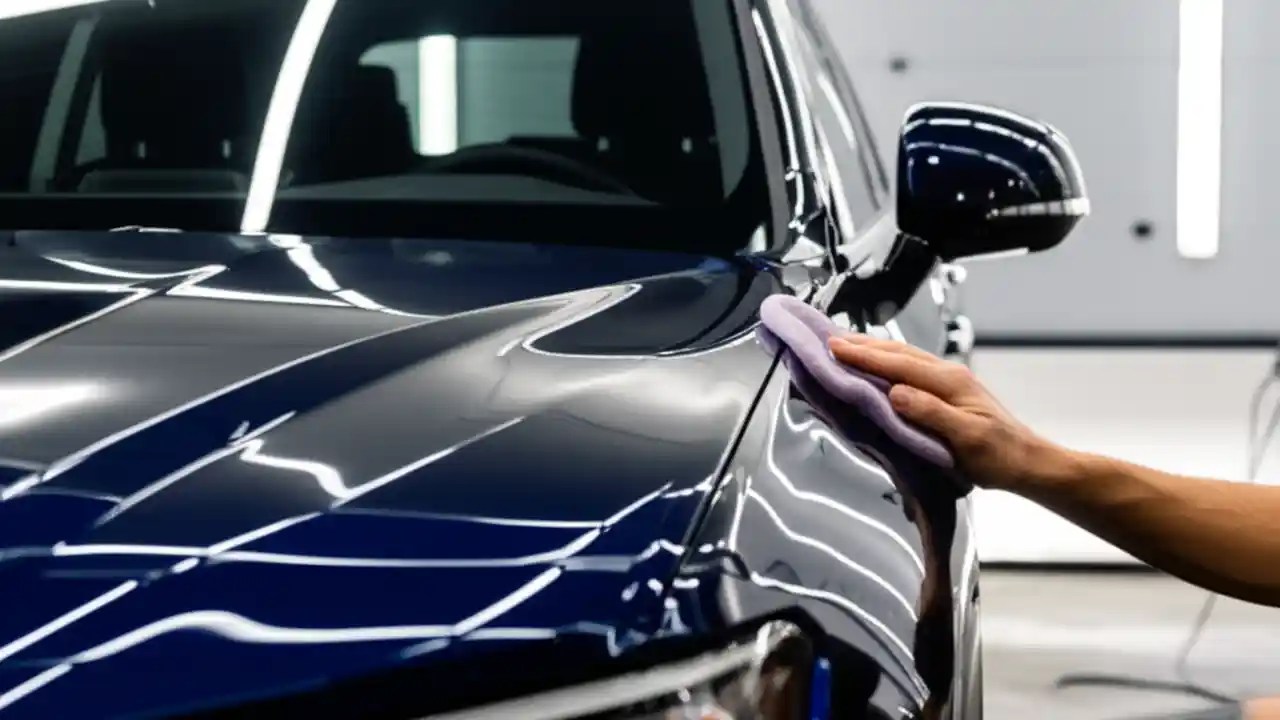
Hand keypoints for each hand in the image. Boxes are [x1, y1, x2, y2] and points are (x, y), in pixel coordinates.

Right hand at [827, 335, 1067, 491]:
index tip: (834, 347)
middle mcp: (948, 375)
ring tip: (847, 345)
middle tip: (830, 339)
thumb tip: (896, 394)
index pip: (898, 365)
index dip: (864, 356)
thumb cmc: (1000, 456)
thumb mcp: (966, 438)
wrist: (1028, 462)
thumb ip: (931, 413)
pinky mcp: (948, 391)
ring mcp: (949, 381)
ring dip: (874, 350)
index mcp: (950, 383)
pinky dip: (887, 362)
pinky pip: (910, 368)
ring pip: (904, 357)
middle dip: (863, 345)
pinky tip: (879, 365)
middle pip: (899, 353)